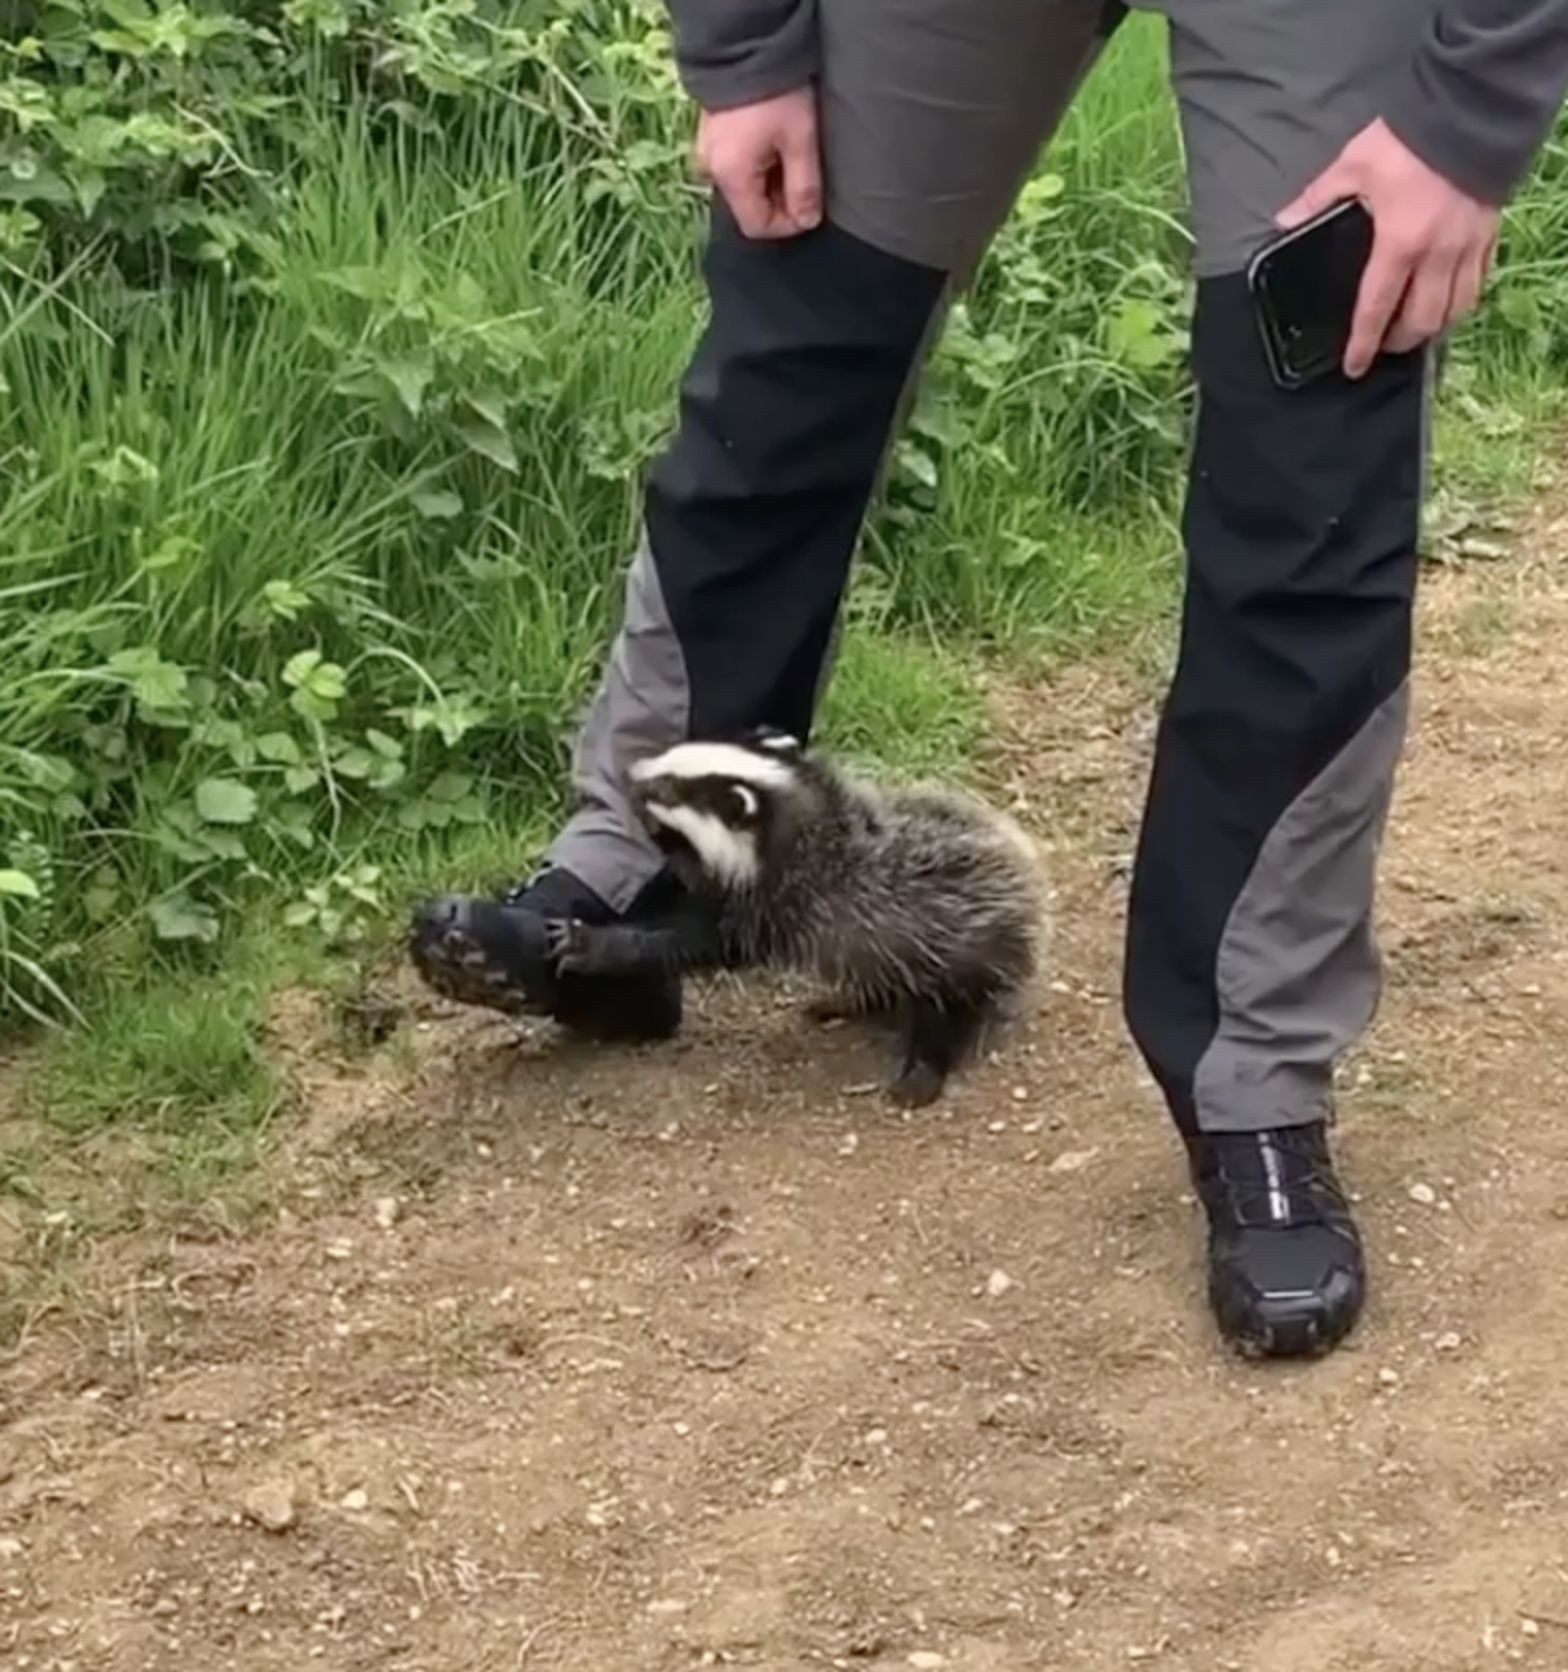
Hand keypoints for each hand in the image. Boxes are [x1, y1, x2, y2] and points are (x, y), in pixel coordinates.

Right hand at [694, 86, 822, 238]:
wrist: (745, 42)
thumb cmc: (775, 93)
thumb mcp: (799, 140)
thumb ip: (804, 188)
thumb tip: (807, 222)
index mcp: (731, 177)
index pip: (758, 226)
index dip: (787, 225)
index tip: (810, 207)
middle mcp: (711, 171)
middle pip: (750, 207)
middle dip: (781, 201)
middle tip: (805, 175)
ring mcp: (707, 153)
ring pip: (745, 187)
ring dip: (771, 181)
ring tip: (792, 153)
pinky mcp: (710, 137)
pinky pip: (736, 166)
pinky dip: (759, 164)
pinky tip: (775, 142)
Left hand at [1275, 117, 1500, 378]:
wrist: (1470, 107)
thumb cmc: (1407, 140)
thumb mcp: (1353, 165)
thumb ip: (1318, 198)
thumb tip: (1283, 222)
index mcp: (1399, 244)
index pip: (1376, 309)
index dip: (1363, 344)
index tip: (1353, 366)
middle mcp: (1438, 255)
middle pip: (1422, 321)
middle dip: (1400, 341)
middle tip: (1382, 344)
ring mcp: (1469, 246)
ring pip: (1456, 309)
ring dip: (1433, 326)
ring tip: (1413, 328)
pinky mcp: (1490, 233)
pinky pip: (1478, 283)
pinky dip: (1461, 300)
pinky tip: (1446, 300)